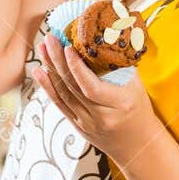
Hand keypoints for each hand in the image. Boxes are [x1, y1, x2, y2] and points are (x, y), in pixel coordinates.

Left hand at [33, 33, 163, 164]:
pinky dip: (48, 87)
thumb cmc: (139, 110)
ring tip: (43, 49)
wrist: (137, 143)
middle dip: (58, 61)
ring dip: (50, 69)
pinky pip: (59, 104)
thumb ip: (121, 65)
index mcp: (120, 104)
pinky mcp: (77, 126)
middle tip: (50, 39)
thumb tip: (107, 36)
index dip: (76, 67)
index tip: (68, 47)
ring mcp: (86, 123)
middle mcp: (101, 116)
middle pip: (73, 87)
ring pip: (63, 94)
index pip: (92, 86)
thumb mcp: (137, 87)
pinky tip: (39, 71)